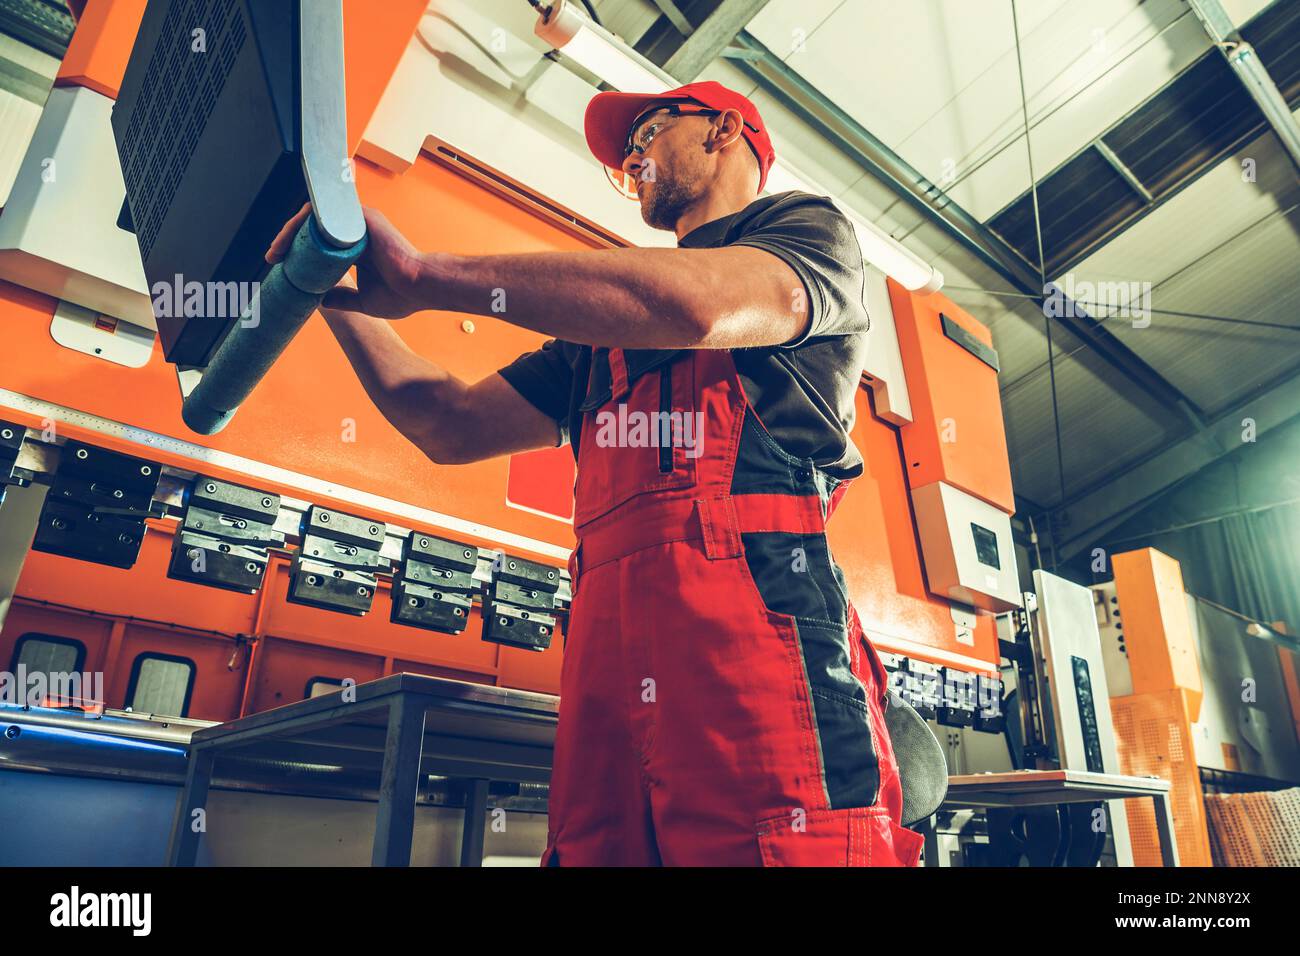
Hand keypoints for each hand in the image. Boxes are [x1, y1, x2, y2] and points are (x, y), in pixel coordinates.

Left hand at [266, 203, 427, 318]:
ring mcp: (357, 221)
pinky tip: (291, 236)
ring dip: (291, 231)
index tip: (281, 264)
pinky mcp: (360, 216)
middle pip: (313, 227)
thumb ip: (344, 298)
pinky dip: (304, 220)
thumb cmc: (402, 294)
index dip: (298, 250)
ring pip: (315, 217)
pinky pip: (324, 211)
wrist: (420, 287)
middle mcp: (355, 230)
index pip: (320, 242)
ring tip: (277, 250)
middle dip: (289, 239)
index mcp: (357, 247)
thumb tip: (322, 302)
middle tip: (273, 257)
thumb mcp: (364, 300)